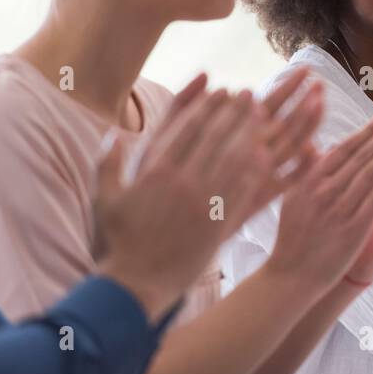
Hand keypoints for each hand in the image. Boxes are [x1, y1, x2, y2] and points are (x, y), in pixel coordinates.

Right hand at [94, 76, 274, 320]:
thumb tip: (112, 134)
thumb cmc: (120, 241)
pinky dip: (255, 167)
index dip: (207, 106)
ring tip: (263, 116)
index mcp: (155, 172)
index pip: (187, 128)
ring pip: (233, 158)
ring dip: (250, 133)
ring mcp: (204, 202)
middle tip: (249, 95)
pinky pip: (242, 188)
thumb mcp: (106, 199)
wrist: (138, 283)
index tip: (221, 90)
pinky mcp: (219, 222)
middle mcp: (183, 183)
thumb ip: (108, 163)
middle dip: (234, 112)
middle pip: (215, 137)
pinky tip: (267, 152)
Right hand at [263, 110, 372, 291]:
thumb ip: (305, 169)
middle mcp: (325, 190)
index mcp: (310, 179)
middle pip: (362, 155)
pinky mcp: (352, 230)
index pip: (346, 147)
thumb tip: (317, 143)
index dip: (369, 129)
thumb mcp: (291, 196)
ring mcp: (339, 209)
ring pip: (370, 174)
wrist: (291, 275)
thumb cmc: (293, 235)